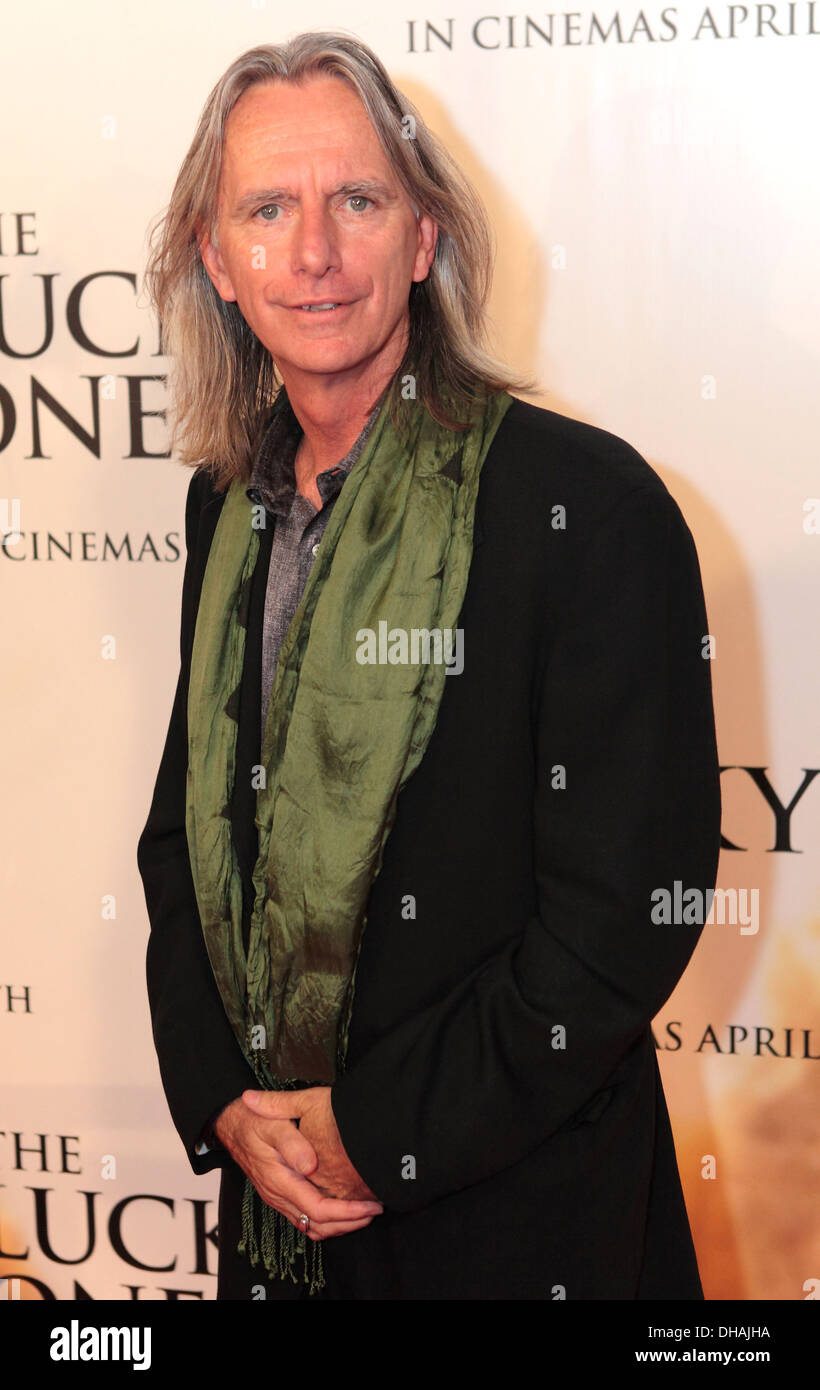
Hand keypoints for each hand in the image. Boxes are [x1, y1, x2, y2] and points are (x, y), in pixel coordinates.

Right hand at [213, 1092, 382, 1240]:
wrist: (230, 1124)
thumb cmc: (253, 1120)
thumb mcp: (272, 1122)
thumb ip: (291, 1143)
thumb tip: (309, 1166)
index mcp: (278, 1180)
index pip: (317, 1210)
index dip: (347, 1213)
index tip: (370, 1206)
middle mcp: (278, 1196)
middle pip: (318, 1226)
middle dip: (350, 1223)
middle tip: (376, 1209)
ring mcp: (278, 1198)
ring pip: (312, 1227)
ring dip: (340, 1225)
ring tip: (365, 1212)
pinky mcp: (280, 1195)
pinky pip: (305, 1219)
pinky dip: (327, 1220)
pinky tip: (343, 1209)